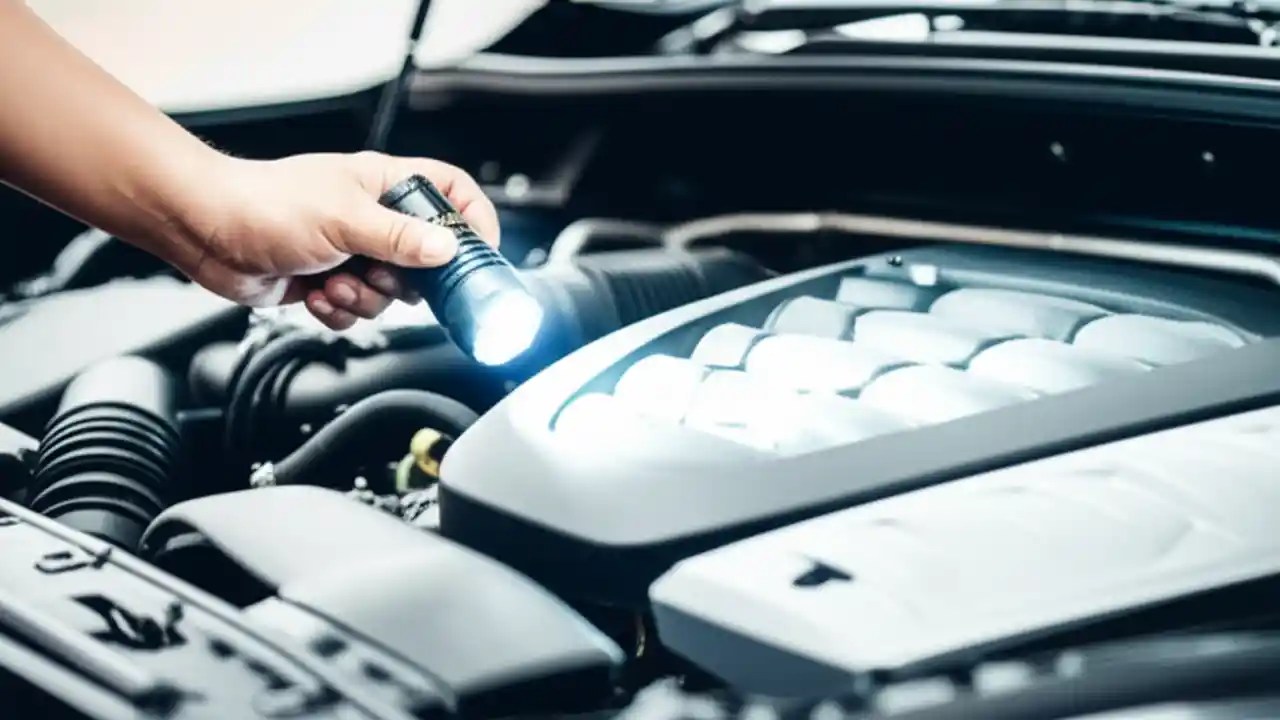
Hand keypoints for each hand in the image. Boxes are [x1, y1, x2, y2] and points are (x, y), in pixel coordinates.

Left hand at [173, 151, 499, 329]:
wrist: (206, 231)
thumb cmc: (264, 204)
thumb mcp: (344, 219)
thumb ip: (400, 237)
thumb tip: (447, 248)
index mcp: (385, 185)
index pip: (451, 192)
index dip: (472, 220)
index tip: (478, 254)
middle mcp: (373, 218)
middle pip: (426, 258)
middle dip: (404, 282)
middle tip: (382, 277)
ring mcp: (352, 251)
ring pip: (390, 294)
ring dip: (363, 299)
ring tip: (334, 284)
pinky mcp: (329, 281)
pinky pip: (357, 311)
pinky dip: (339, 312)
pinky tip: (316, 295)